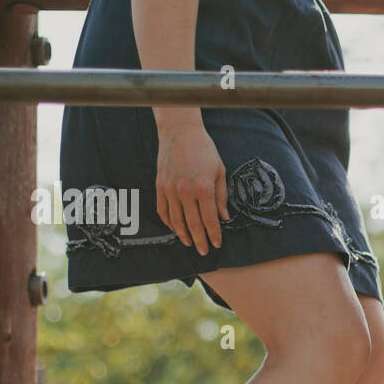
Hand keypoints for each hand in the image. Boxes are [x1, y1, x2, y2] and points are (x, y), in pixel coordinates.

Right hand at [155, 120, 229, 254]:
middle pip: (192, 224)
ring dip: (183, 235)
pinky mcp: (160, 186)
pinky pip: (163, 210)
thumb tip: (224, 217)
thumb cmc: (204, 150)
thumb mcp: (219, 171)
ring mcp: (170, 190)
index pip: (210, 220)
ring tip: (190, 243)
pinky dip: (169, 222)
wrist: (179, 132)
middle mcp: (185, 192)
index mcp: (203, 189)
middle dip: (199, 240)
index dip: (214, 234)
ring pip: (176, 221)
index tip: (217, 244)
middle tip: (203, 251)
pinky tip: (175, 228)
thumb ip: (221, 196)